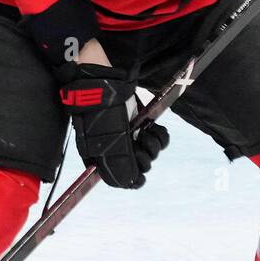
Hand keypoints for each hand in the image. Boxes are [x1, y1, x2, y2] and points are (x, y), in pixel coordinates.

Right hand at [57, 62, 168, 188]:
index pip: (121, 178)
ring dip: (154, 145)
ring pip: (150, 151)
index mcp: (101, 154)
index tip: (140, 175)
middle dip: (145, 158)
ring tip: (147, 133)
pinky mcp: (140, 121)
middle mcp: (115, 146)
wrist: (102, 78)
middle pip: (139, 165)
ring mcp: (128, 133)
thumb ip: (120, 162)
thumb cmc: (99, 107)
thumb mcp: (108, 138)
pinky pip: (158, 136)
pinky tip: (155, 128)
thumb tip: (132, 182)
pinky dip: (161, 135)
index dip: (133, 178)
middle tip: (141, 145)